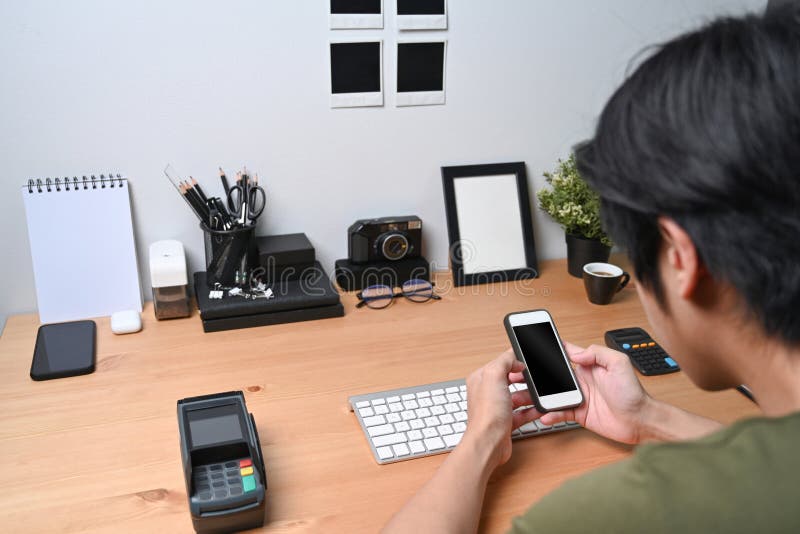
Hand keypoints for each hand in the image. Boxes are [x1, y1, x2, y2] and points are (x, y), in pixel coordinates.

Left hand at [462, 349, 542, 468]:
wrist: (488, 443)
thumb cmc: (487, 413)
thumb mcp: (494, 375)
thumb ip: (505, 361)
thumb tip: (515, 360)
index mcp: (481, 379)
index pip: (500, 364)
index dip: (514, 361)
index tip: (528, 360)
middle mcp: (487, 393)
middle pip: (510, 380)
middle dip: (525, 380)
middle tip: (537, 378)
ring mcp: (497, 408)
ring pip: (518, 397)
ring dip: (531, 396)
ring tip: (542, 394)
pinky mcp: (506, 422)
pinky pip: (523, 413)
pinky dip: (533, 411)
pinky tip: (542, 409)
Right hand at [527, 342, 651, 443]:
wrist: (641, 421)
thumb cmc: (633, 393)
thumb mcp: (619, 364)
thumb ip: (597, 353)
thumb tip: (575, 353)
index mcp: (588, 365)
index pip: (564, 353)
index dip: (549, 348)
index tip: (531, 345)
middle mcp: (580, 380)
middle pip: (551, 375)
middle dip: (534, 375)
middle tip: (518, 375)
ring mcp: (579, 397)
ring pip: (552, 395)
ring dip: (537, 396)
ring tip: (523, 397)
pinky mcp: (579, 414)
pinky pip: (560, 413)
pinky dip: (550, 414)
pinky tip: (544, 415)